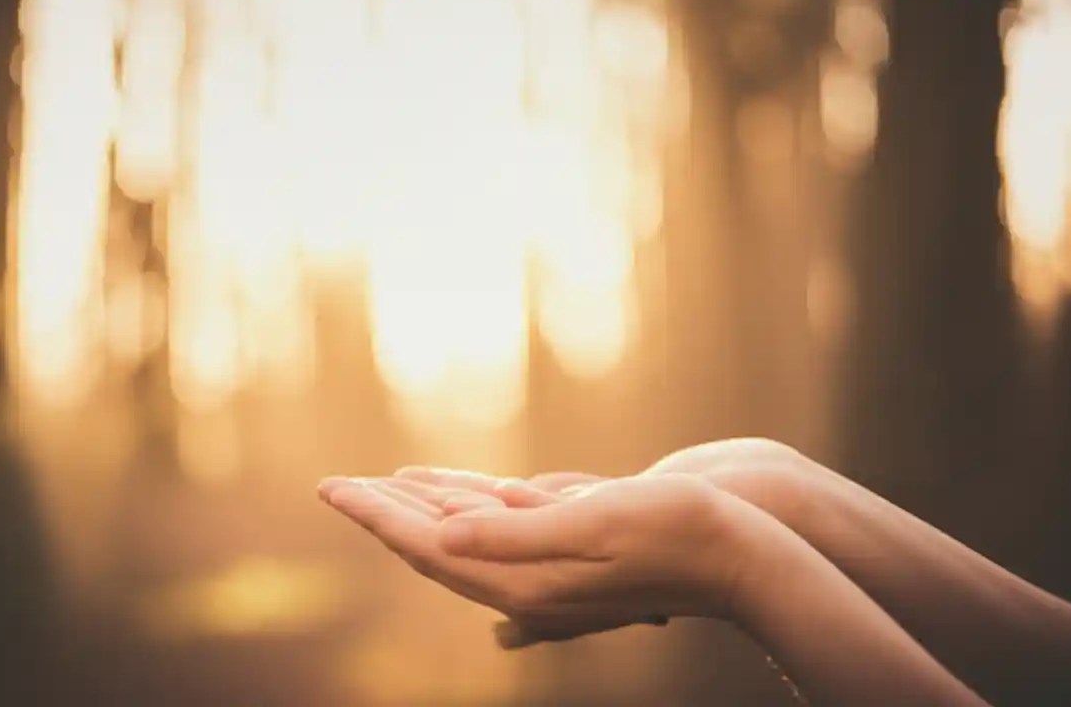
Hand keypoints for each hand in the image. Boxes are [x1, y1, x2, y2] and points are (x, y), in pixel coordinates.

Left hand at [319, 472, 787, 641]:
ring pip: (464, 539)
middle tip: (334, 488)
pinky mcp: (571, 552)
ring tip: (379, 492)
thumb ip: (513, 537)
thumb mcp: (590, 525)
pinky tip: (457, 509)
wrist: (742, 550)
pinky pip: (499, 533)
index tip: (329, 489)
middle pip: (435, 546)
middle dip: (382, 516)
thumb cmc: (673, 529)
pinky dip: (464, 513)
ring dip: (417, 513)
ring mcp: (551, 572)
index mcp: (526, 581)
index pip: (428, 546)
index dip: (375, 516)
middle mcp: (530, 583)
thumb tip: (444, 539)